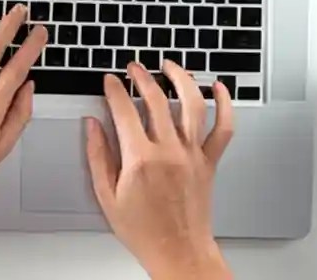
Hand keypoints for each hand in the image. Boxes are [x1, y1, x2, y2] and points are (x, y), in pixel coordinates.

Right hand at [85, 61, 234, 279]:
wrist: (178, 251)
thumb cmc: (143, 230)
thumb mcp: (106, 195)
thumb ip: (98, 156)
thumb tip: (92, 125)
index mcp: (140, 160)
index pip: (124, 110)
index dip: (114, 89)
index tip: (110, 80)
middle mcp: (169, 152)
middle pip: (156, 100)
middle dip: (142, 77)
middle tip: (133, 68)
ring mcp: (192, 155)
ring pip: (192, 104)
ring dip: (181, 78)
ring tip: (169, 66)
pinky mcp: (209, 162)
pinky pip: (223, 128)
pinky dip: (225, 104)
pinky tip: (218, 88)